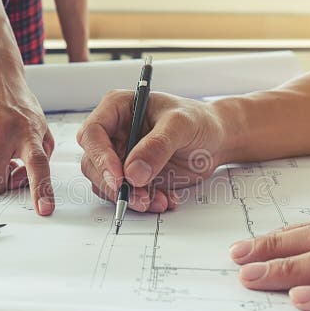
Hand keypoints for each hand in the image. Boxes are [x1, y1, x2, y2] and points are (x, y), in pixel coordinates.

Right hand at [0, 53, 54, 214]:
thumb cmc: (18, 102)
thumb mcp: (40, 126)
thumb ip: (40, 156)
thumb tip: (26, 182)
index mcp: (27, 132)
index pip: (37, 165)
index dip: (41, 190)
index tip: (45, 209)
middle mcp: (1, 133)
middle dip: (3, 185)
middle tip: (11, 169)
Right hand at [77, 91, 226, 211]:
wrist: (216, 139)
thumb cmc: (198, 120)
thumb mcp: (181, 125)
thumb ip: (157, 145)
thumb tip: (133, 171)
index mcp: (118, 108)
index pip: (93, 132)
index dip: (100, 156)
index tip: (119, 177)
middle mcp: (114, 133)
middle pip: (94, 163)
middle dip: (115, 185)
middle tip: (139, 197)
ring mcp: (121, 156)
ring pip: (107, 183)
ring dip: (130, 197)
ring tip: (158, 200)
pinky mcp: (132, 176)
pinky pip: (126, 194)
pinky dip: (143, 202)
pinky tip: (165, 199)